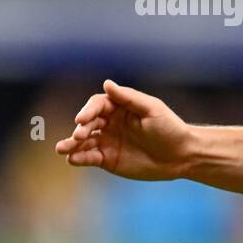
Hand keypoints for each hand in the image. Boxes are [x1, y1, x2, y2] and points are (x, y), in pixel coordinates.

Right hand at [54, 80, 192, 180]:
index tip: (82, 118)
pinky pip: (89, 158)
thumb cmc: (170, 128)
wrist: (181, 156)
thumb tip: (106, 83)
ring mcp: (107, 141)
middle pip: (88, 122)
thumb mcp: (152, 109)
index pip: (97, 104)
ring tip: (61, 149)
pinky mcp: (107, 160)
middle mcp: (110, 123)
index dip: (88, 110)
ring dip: (72, 144)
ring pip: (84, 141)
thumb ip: (128, 98)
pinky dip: (80, 158)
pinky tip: (73, 160)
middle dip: (80, 128)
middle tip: (79, 135)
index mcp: (120, 107)